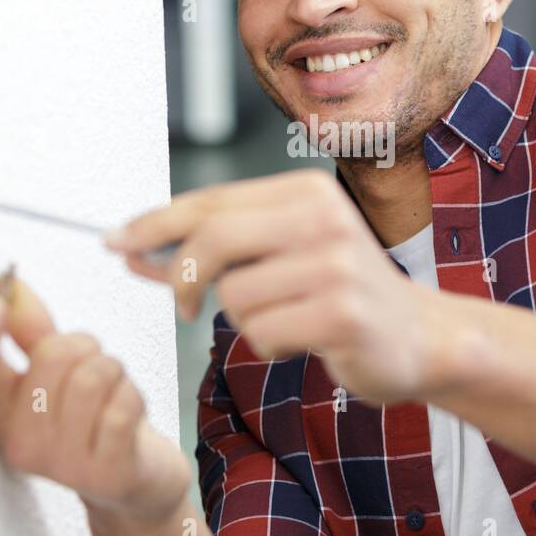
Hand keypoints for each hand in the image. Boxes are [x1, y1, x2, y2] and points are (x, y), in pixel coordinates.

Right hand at [0, 275, 191, 525]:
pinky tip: (130, 415)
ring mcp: (62, 463)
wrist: (134, 483)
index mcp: (2, 413)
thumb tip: (8, 286)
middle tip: (95, 371)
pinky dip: (134, 395)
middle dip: (87, 347)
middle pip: (55, 354)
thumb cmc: (94, 421)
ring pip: (93, 374)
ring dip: (114, 371)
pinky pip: (122, 403)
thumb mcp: (59, 374)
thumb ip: (30, 331)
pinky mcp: (105, 472)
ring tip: (113, 393)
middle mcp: (22, 442)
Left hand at [106, 168, 450, 404]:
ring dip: (246, 320)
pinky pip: (263, 333)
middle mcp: (323, 217)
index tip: (115, 242)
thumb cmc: (342, 295)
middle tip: (186, 308)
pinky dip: (271, 344)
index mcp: (306, 191)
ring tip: (287, 319)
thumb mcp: (282, 256)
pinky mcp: (343, 313)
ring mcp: (337, 264)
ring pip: (234, 295)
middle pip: (213, 239)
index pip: (211, 201)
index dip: (154, 223)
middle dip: (183, 278)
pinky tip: (305, 339)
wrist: (420, 337)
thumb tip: (135, 251)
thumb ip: (215, 251)